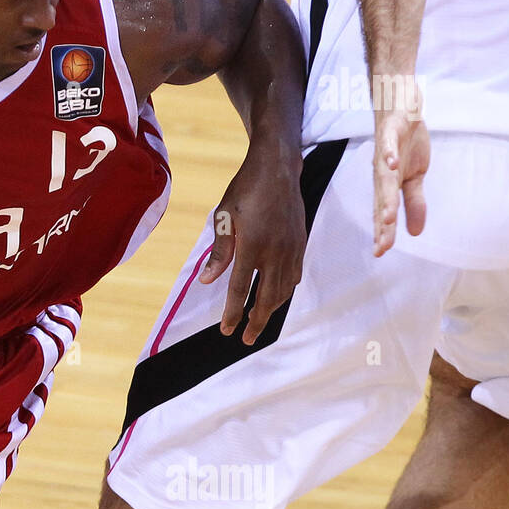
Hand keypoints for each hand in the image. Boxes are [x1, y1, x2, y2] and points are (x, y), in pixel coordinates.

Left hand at [199, 146, 305, 344]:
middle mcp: (275, 252)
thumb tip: (207, 281)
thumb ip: (218, 252)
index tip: (227, 330)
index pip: (239, 289)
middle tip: (246, 339)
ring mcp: (291, 249)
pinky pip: (294, 275)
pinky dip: (285, 291)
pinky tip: (277, 296)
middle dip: (256, 321)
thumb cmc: (245, 191)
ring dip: (271, 309)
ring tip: (259, 322)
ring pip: (282, 289)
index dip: (233, 312)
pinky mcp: (301, 243)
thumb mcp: (224, 218)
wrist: (277, 169)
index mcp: (252, 246)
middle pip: (266, 297)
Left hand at [373, 97, 429, 256]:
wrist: (400, 107)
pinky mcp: (391, 132)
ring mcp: (386, 152)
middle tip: (381, 246)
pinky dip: (390, 153)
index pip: (384, 211)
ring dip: (386, 197)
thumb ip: (414, 202)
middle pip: (382, 200)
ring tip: (388, 217)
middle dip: (382, 224)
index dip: (382, 231)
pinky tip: (391, 164)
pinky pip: (389, 144)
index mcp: (389, 183)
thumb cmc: (406, 144)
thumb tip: (416, 232)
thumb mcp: (415, 176)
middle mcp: (383, 171)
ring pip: (384, 177)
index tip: (380, 253)